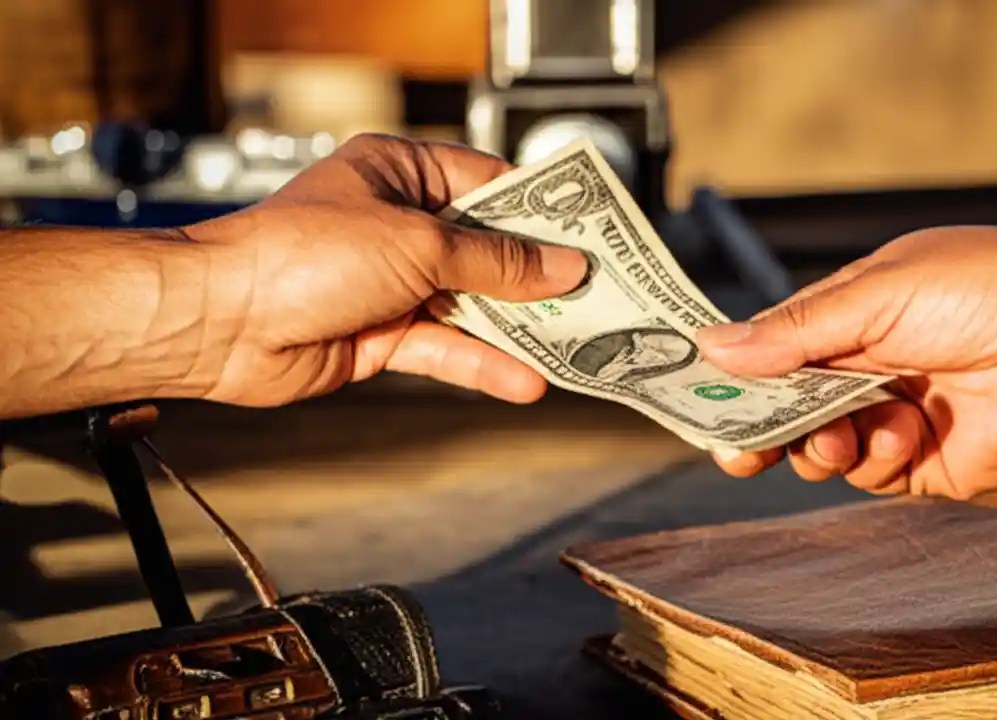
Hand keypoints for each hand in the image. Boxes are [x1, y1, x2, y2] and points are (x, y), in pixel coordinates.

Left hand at [185, 134, 585, 406]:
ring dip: (517, 327)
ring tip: (575, 344)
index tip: (590, 236)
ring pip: (470, 304)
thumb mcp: (418, 245)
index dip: (539, 211)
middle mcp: (397, 223)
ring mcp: (390, 282)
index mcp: (400, 172)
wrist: (222, 322)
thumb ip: (496, 261)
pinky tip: (525, 380)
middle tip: (593, 296)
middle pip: (485, 248)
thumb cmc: (303, 254)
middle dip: (536, 276)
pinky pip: (445, 347)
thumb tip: (563, 266)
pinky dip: (483, 363)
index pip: (486, 183)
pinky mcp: (382, 335)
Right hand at [696, 227, 996, 498]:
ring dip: (822, 443)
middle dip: (760, 427)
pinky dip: (875, 458)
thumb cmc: (994, 287)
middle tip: (740, 442)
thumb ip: (794, 331)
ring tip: (846, 428)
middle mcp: (864, 368)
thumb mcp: (875, 293)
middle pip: (784, 410)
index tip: (695, 396)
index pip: (768, 352)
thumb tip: (716, 345)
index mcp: (848, 317)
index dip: (730, 377)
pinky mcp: (922, 461)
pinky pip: (870, 474)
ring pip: (819, 449)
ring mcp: (890, 416)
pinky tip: (902, 431)